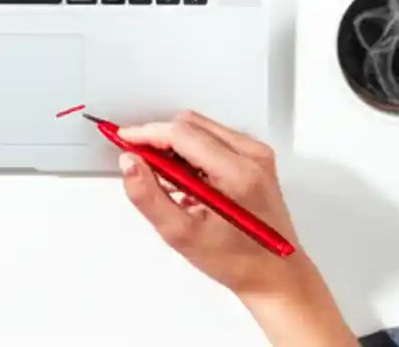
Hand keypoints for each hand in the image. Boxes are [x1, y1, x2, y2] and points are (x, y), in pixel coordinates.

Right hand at [117, 111, 354, 346]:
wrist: (274, 274)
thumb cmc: (236, 260)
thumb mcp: (181, 234)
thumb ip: (148, 196)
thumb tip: (129, 165)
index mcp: (237, 173)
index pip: (181, 134)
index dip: (146, 133)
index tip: (124, 139)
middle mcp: (252, 156)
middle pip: (191, 125)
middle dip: (160, 140)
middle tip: (142, 165)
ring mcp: (257, 155)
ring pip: (201, 129)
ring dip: (176, 147)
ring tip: (168, 182)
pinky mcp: (256, 158)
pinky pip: (214, 139)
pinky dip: (192, 153)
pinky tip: (187, 182)